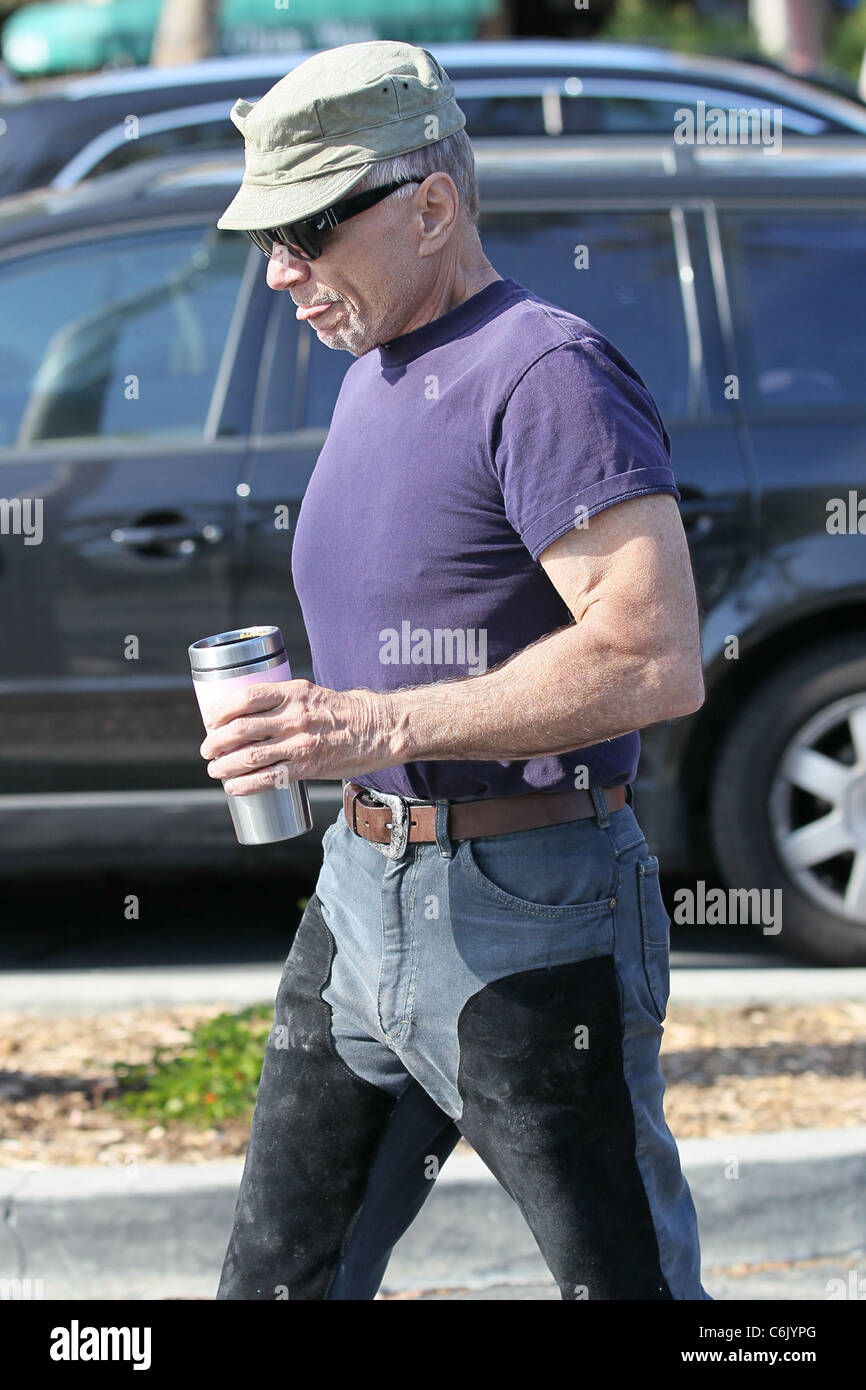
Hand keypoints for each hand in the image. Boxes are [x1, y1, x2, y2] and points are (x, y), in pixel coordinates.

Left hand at [198, 679, 398, 794]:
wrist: (378, 729)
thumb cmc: (341, 711)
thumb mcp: (310, 693)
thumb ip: (282, 702)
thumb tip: (245, 716)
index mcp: (293, 693)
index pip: (246, 697)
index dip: (221, 709)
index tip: (209, 719)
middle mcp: (295, 717)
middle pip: (241, 729)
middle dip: (216, 741)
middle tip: (207, 749)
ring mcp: (301, 744)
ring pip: (250, 756)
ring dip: (225, 765)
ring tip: (214, 769)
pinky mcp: (308, 767)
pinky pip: (270, 778)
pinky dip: (246, 785)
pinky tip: (233, 787)